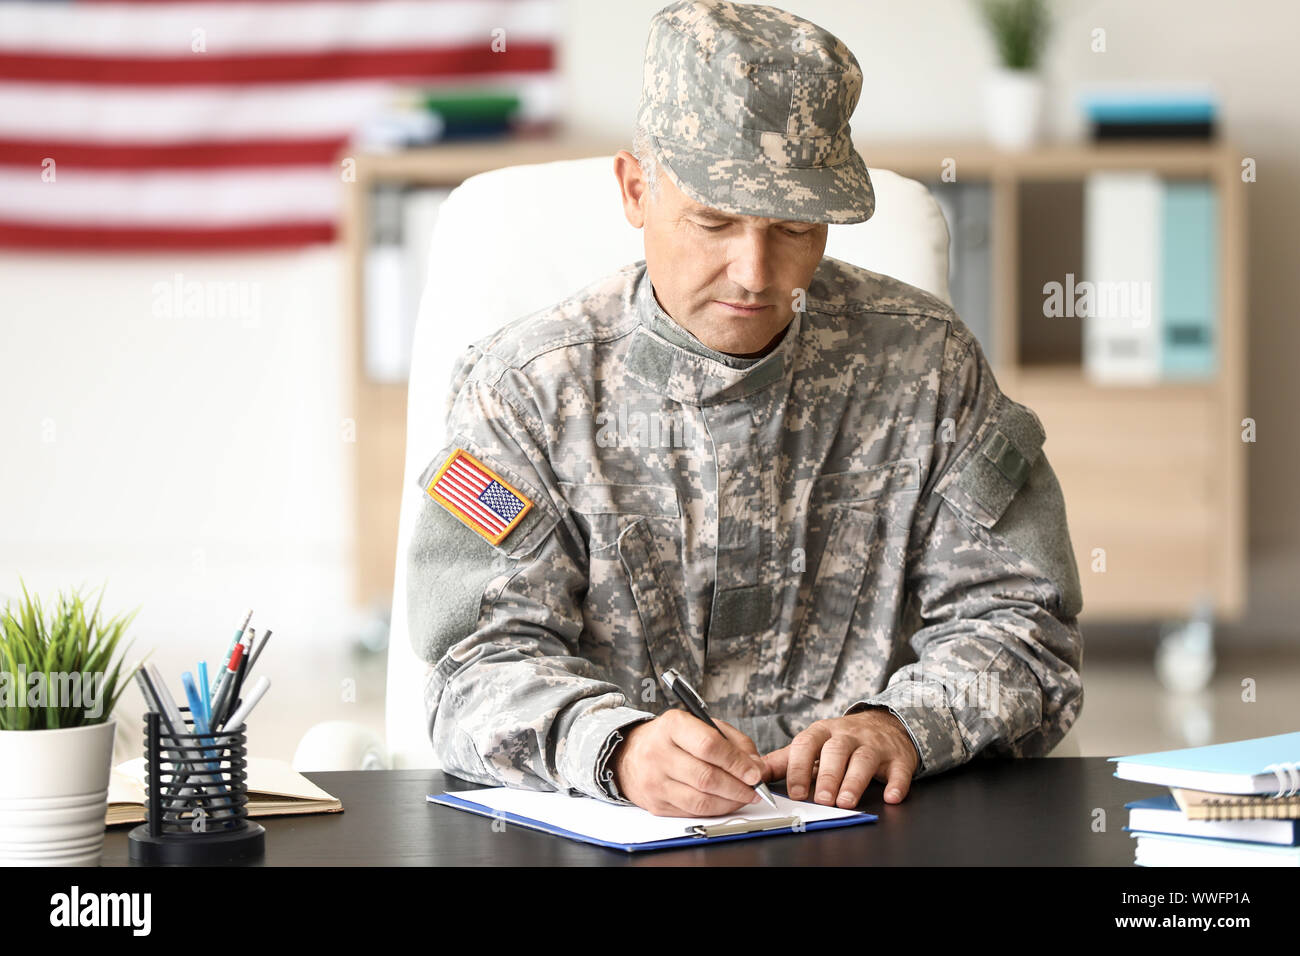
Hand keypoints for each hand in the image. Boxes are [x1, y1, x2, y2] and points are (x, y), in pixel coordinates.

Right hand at [611, 710, 770, 816]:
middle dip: (738, 787)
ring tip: (744, 796)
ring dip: (730, 802)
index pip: (708, 746)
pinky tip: (725, 802)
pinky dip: (716, 810)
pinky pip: (693, 812)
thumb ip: (732, 741)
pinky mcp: (656, 804)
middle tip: (755, 788)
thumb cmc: (671, 738)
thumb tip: (756, 766)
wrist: (630, 755)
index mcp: (672, 726)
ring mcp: (655, 781)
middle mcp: (659, 753)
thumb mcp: (700, 725)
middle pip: (706, 777)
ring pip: (701, 800)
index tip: (755, 772)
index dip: (737, 762)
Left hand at [763, 709, 918, 807]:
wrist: (884, 724)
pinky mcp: (897, 757)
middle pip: (836, 751)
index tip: (794, 792)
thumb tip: (754, 773)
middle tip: (821, 799)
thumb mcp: (811, 744)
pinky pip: (898, 770)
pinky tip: (890, 797)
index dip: (798, 768)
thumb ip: (784, 761)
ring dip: (854, 782)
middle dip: (827, 776)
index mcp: (822, 732)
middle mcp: (847, 735)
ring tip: (845, 802)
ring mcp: (874, 744)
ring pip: (864, 759)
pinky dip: (896, 784)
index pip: (806, 744)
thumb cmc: (840, 741)